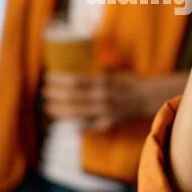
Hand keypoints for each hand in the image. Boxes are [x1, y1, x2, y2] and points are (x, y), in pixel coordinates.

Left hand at [41, 70, 176, 131]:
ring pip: (77, 114)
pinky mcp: (108, 123)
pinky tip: (66, 125)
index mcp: (103, 82)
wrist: (147, 97)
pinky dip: (77, 126)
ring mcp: (105, 112)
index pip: (76, 81)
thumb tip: (74, 65)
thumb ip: (95, 72)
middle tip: (45, 91)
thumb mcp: (112, 72)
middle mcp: (103, 98)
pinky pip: (89, 126)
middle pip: (73, 98)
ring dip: (60, 111)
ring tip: (48, 108)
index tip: (48, 77)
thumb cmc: (128, 81)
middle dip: (55, 95)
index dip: (59, 80)